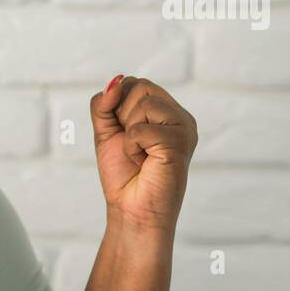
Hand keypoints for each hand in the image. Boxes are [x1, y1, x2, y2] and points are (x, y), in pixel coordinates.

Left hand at [89, 74, 197, 234]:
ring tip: (140, 154)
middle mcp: (180, 117)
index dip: (117, 105)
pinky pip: (140, 129)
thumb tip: (115, 80)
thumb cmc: (123, 174)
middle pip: (139, 86)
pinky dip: (131, 147)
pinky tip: (144, 162)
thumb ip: (105, 104)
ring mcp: (184, 128)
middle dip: (123, 115)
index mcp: (168, 111)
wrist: (131, 210)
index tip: (124, 132)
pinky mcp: (180, 143)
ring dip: (128, 132)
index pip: (136, 83)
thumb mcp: (106, 131)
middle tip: (133, 144)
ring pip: (143, 103)